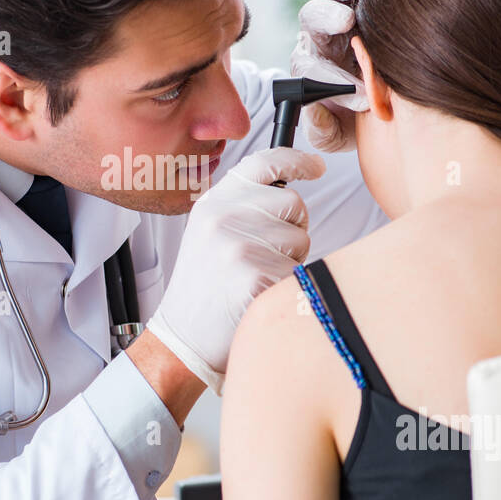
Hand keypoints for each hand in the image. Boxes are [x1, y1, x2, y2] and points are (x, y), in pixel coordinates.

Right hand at [145, 147, 325, 394]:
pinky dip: (287, 286)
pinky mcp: (252, 275)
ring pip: (302, 239)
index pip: (263, 162)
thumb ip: (243, 207)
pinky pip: (297, 270)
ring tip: (257, 278)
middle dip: (294, 229)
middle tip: (264, 256)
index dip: (297, 160)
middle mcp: (222, 217)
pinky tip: (259, 296)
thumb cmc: (205, 290)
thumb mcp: (210, 234)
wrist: (183, 339)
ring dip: (291, 261)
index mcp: (213, 203)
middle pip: (294, 203)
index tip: (317, 167)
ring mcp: (236, 245)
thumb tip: (292, 192)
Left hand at [290, 0, 371, 152]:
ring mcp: (343, 4)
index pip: (306, 65)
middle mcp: (323, 33)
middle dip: (325, 19)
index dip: (326, 77)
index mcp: (314, 65)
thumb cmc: (363, 118)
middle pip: (311, 17)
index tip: (360, 94)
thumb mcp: (342, 134)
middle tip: (345, 24)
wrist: (394, 100)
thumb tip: (313, 112)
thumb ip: (323, 130)